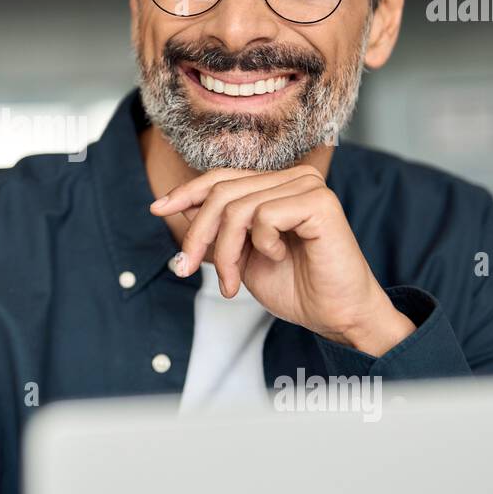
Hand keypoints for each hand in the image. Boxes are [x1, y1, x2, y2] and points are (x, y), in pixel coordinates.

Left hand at [150, 166, 414, 355]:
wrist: (335, 316)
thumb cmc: (296, 287)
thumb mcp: (240, 255)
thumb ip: (217, 228)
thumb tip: (177, 204)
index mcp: (276, 185)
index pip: (221, 178)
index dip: (186, 192)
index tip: (157, 209)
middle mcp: (293, 177)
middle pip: (222, 192)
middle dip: (198, 234)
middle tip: (188, 269)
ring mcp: (307, 185)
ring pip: (238, 207)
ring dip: (226, 252)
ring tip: (234, 281)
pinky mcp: (319, 201)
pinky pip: (264, 216)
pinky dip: (262, 244)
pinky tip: (281, 256)